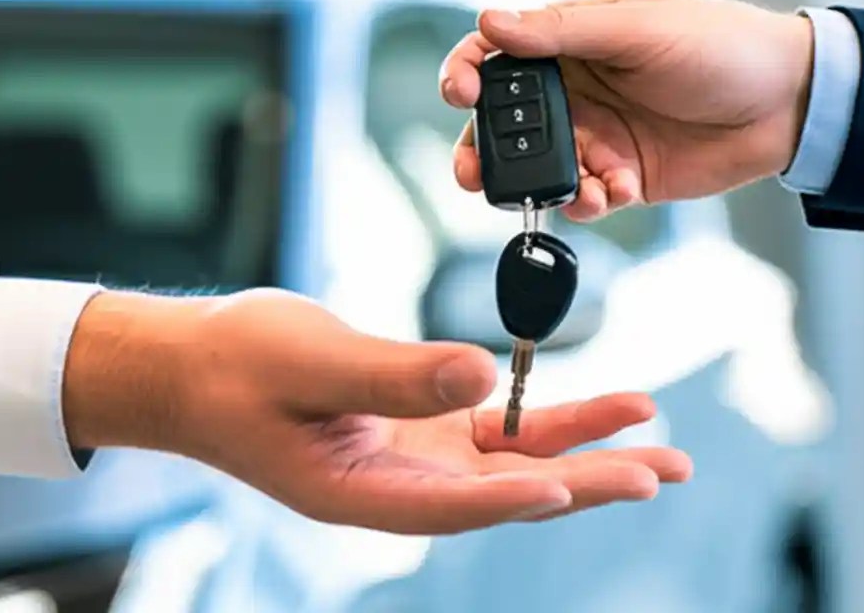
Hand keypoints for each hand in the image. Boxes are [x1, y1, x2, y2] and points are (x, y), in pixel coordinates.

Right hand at [64, 289, 691, 534]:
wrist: (198, 366)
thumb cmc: (235, 367)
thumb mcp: (309, 361)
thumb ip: (394, 373)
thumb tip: (481, 374)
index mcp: (359, 491)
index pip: (454, 502)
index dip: (515, 495)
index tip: (573, 485)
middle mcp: (399, 487)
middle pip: (511, 491)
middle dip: (590, 481)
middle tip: (665, 472)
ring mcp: (415, 459)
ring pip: (517, 461)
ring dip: (586, 449)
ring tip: (658, 445)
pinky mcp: (422, 428)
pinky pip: (498, 428)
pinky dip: (548, 416)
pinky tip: (598, 409)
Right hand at [441, 0, 814, 220]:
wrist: (787, 103)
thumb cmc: (722, 46)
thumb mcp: (640, 30)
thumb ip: (563, 33)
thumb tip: (491, 23)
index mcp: (575, 41)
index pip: (501, 53)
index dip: (468, 72)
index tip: (460, 95)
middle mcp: (579, 90)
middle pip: (506, 124)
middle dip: (484, 151)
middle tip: (473, 174)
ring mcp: (599, 136)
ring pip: (541, 169)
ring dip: (540, 185)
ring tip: (572, 186)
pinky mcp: (624, 177)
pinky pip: (586, 197)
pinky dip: (589, 201)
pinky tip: (615, 190)